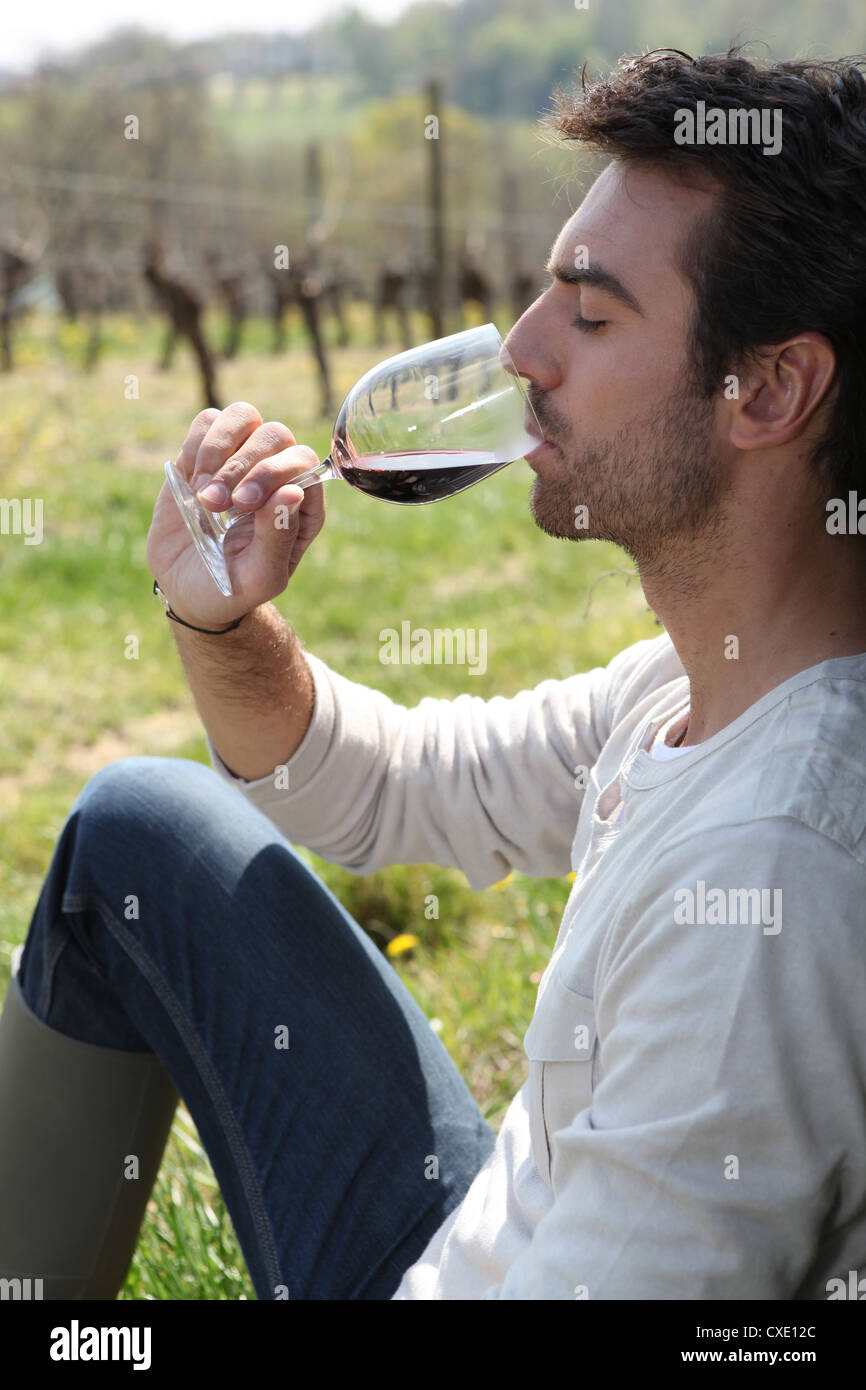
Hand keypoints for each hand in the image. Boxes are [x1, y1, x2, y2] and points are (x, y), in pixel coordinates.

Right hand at [147, 403, 325, 629]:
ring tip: (203, 495)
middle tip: (217, 504)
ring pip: (244, 416)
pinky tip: (190, 481)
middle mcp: (277, 476)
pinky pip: (208, 420)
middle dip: (242, 466)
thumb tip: (293, 492)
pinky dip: (197, 445)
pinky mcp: (205, 453)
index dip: (273, 474)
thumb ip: (278, 537)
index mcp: (302, 506)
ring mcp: (241, 459)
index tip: (243, 505)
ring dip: (218, 450)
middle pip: (275, 434)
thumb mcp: (259, 577)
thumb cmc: (231, 589)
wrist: (186, 588)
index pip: (303, 462)